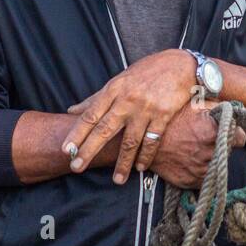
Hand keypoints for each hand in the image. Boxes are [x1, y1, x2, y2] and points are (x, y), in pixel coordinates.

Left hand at [63, 49, 196, 183]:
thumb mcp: (118, 81)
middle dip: (89, 150)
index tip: (65, 149)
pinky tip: (141, 167)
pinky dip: (146, 155)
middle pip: (104, 129)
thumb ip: (96, 98)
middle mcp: (127, 100)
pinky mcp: (163, 114)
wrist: (180, 65)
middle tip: (77, 167)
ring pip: (130, 141)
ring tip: (117, 180)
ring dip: (123, 163)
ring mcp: (145, 108)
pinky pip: (152, 140)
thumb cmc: (146, 73)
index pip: (90, 115)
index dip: (77, 133)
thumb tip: (71, 110)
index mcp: (113, 90)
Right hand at [152, 101, 245, 190]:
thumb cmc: (172, 117)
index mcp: (215, 133)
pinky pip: (203, 179)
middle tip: (206, 139)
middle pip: (228, 153)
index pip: (241, 138)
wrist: (145, 138)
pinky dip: (200, 172)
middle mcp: (211, 153)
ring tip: (195, 149)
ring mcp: (201, 170)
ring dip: (211, 160)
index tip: (228, 132)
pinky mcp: (190, 181)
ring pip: (217, 167)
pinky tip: (190, 160)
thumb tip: (236, 111)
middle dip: (222, 147)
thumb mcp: (197, 104)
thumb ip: (220, 108)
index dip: (234, 134)